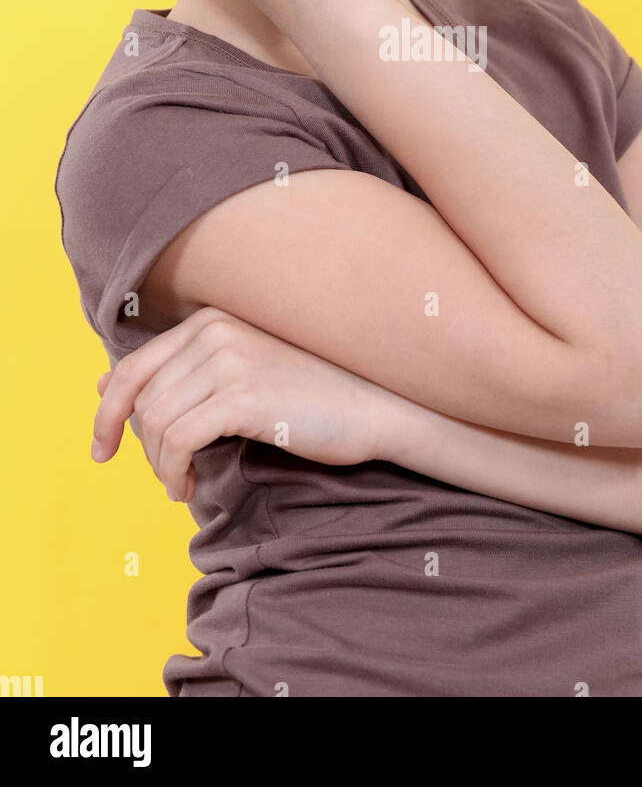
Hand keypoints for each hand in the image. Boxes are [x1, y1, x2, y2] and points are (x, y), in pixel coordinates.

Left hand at [92, 306, 397, 501]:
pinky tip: (187, 488)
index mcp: (212, 319)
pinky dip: (172, 472)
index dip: (107, 412)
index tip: (102, 449)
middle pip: (141, 400)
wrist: (373, 408)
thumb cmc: (310, 397)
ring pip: (155, 423)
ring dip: (159, 465)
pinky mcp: (243, 396)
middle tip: (167, 477)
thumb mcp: (242, 371)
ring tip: (180, 485)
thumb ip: (183, 372)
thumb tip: (106, 385)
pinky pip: (177, 442)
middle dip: (143, 448)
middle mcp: (215, 331)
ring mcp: (229, 360)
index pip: (134, 366)